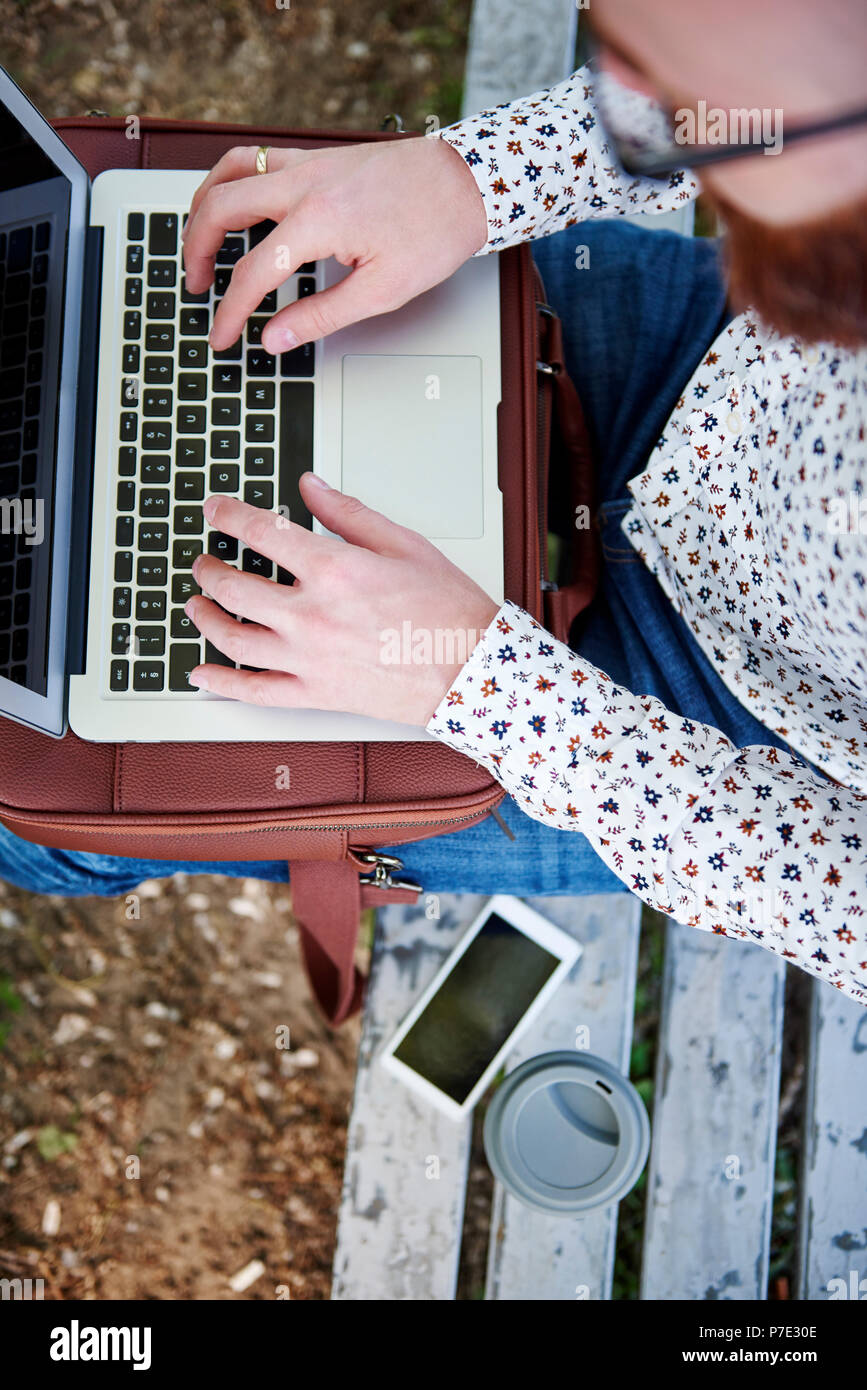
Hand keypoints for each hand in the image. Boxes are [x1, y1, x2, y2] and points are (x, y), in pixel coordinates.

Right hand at [181, 135, 487, 354]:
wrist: (467, 182)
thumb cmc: (435, 231)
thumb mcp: (382, 291)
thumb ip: (320, 316)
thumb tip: (275, 339)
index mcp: (318, 221)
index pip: (252, 273)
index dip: (231, 312)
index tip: (223, 336)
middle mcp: (304, 183)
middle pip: (220, 208)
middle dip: (196, 251)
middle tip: (197, 286)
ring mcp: (308, 163)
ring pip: (230, 172)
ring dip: (204, 206)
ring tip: (199, 242)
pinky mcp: (318, 157)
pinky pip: (256, 159)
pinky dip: (232, 181)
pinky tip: (234, 204)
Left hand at [186, 478, 499, 725]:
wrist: (474, 671)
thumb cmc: (449, 611)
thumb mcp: (403, 543)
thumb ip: (348, 512)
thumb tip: (310, 487)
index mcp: (334, 569)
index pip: (260, 532)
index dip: (227, 515)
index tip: (215, 510)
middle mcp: (313, 615)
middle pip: (234, 587)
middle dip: (210, 570)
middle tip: (204, 562)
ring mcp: (310, 658)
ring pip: (233, 638)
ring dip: (205, 617)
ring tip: (197, 604)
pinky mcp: (316, 694)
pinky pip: (254, 692)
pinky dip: (221, 683)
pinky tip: (200, 672)